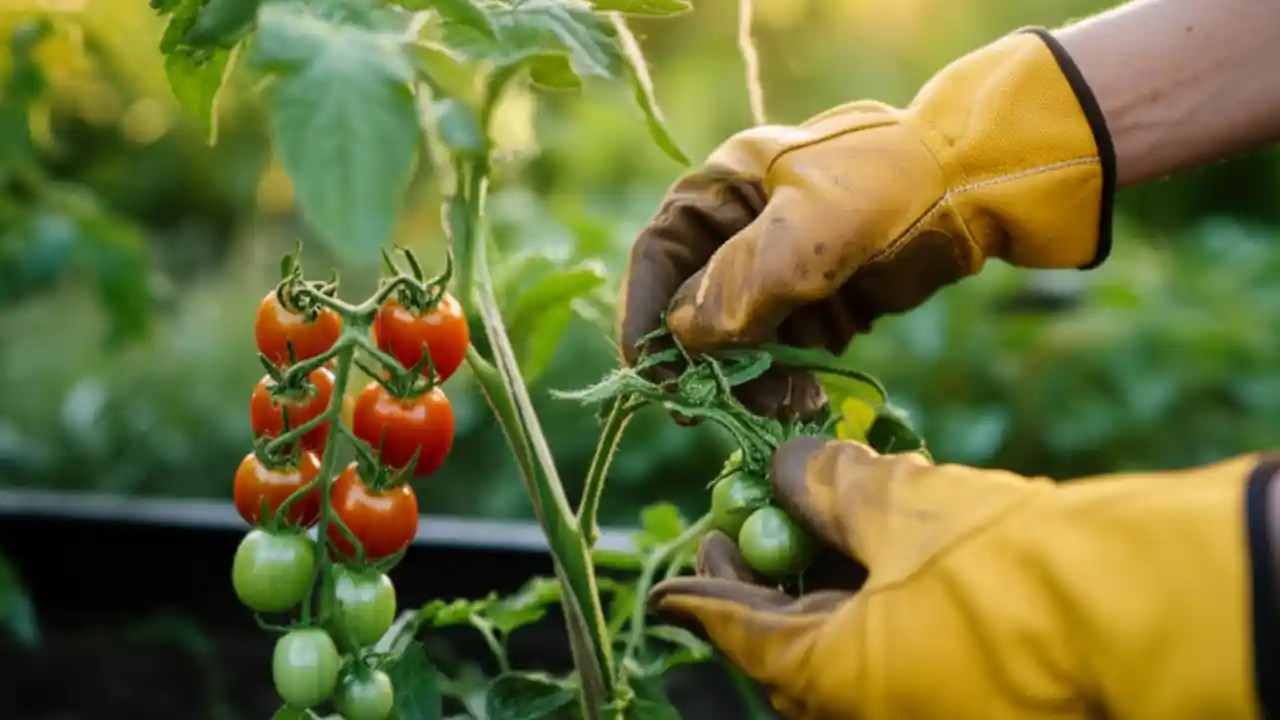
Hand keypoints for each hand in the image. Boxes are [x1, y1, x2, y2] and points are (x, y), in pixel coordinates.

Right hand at [617, 29, 1114, 420]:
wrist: (976, 187)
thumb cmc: (888, 188)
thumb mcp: (809, 234)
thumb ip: (739, 285)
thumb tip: (682, 335)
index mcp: (724, 190)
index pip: (659, 254)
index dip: (642, 314)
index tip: (648, 374)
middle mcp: (740, 229)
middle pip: (693, 304)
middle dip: (701, 360)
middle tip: (704, 412)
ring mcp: (779, 266)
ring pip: (739, 337)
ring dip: (748, 380)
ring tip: (775, 412)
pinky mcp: (816, 299)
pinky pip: (784, 351)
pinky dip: (787, 382)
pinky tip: (804, 407)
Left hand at [652, 439, 1273, 718]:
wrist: (1143, 616)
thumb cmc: (1009, 566)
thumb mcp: (905, 510)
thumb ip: (830, 490)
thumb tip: (787, 470)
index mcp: (831, 684)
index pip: (740, 637)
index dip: (703, 596)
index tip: (675, 581)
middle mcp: (870, 718)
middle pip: (792, 653)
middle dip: (768, 590)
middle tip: (752, 536)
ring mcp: (924, 718)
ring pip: (851, 660)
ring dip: (829, 596)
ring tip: (822, 529)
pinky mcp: (976, 707)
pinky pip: (902, 664)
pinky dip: (881, 615)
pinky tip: (889, 559)